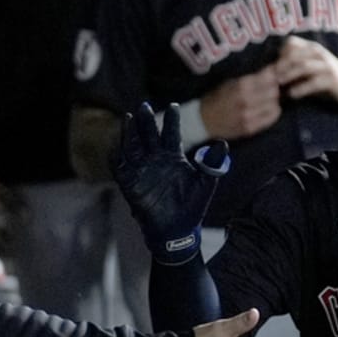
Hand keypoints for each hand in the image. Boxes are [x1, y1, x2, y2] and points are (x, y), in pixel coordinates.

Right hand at [114, 103, 227, 264]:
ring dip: (129, 133)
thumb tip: (223, 144)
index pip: (171, 134)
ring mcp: (143, 171)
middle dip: (146, 121)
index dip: (172, 120)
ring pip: (133, 146)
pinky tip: (115, 147)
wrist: (178, 230)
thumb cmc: (193, 206)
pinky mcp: (131, 184)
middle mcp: (156, 160)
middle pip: (149, 135)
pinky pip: (121, 168)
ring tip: (128, 117)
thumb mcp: (206, 182)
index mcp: (174, 157)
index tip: (174, 106)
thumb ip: (212, 164)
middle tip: (144, 106)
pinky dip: (116, 157)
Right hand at [200, 67, 282, 138]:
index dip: (273, 75)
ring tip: (269, 99)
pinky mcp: (250, 128)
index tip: (272, 75)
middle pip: (274, 91)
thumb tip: (271, 71)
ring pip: (274, 104)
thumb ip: (249, 78)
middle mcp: (246, 100)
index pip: (269, 77)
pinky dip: (273, 112)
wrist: (203, 120)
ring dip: (274, 100)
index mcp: (240, 86)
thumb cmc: (217, 98)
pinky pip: (271, 118)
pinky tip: (268, 109)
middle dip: (274, 88)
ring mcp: (249, 116)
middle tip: (271, 88)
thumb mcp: (230, 82)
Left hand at [273, 36, 337, 105]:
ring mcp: (326, 65)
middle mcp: (319, 53)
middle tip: (270, 78)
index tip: (274, 67)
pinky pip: (313, 82)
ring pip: (303, 67)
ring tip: (278, 85)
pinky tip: (292, 95)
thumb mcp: (312, 69)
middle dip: (280, 66)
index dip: (280, 53)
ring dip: (288, 75)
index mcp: (312, 48)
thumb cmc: (328, 78)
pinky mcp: (332, 79)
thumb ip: (296, 68)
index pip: (291, 42)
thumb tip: (273, 74)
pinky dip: (301, 89)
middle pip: (294, 54)